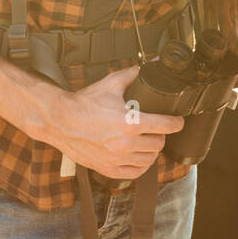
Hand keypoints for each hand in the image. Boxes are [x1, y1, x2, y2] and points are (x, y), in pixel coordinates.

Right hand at [48, 66, 184, 180]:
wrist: (60, 121)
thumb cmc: (84, 103)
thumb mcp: (111, 84)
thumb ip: (133, 75)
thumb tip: (151, 65)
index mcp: (130, 122)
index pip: (166, 126)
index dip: (176, 122)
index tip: (177, 120)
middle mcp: (125, 144)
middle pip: (159, 144)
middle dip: (160, 134)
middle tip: (155, 128)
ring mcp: (117, 159)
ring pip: (149, 160)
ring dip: (151, 150)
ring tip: (146, 141)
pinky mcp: (108, 169)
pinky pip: (135, 173)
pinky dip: (140, 165)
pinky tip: (138, 156)